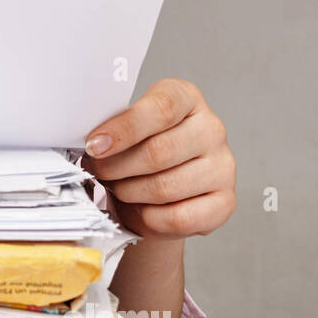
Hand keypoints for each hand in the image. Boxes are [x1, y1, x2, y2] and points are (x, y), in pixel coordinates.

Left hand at [81, 78, 235, 239]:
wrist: (156, 194)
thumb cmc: (135, 155)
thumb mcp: (122, 133)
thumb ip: (110, 131)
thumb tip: (92, 145)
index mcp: (185, 99)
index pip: (160, 109)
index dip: (123, 130)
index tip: (93, 145)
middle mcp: (211, 129)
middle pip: (158, 152)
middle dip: (117, 168)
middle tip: (99, 172)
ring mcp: (223, 166)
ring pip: (165, 187)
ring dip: (130, 193)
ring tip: (120, 189)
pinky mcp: (225, 202)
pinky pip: (179, 217)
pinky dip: (150, 218)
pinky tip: (142, 209)